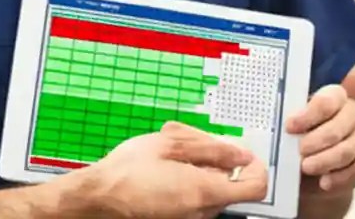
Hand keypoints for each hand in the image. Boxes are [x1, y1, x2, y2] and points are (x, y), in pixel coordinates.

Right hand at [73, 121, 268, 218]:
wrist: (98, 197)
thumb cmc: (128, 170)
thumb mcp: (171, 144)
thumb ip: (212, 148)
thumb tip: (240, 153)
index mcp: (204, 191)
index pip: (256, 187)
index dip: (256, 167)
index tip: (244, 154)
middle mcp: (201, 212)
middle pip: (231, 186)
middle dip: (219, 162)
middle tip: (193, 144)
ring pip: (212, 191)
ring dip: (201, 171)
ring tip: (171, 155)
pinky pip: (196, 200)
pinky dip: (189, 182)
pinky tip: (165, 170)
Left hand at [286, 85, 354, 196]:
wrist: (309, 168)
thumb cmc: (299, 139)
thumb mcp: (292, 128)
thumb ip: (292, 124)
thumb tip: (285, 128)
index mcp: (334, 96)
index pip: (327, 101)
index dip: (308, 115)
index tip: (290, 127)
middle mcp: (353, 112)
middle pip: (340, 125)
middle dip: (318, 140)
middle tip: (300, 151)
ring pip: (349, 148)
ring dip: (326, 160)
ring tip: (307, 167)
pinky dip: (339, 177)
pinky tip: (324, 182)